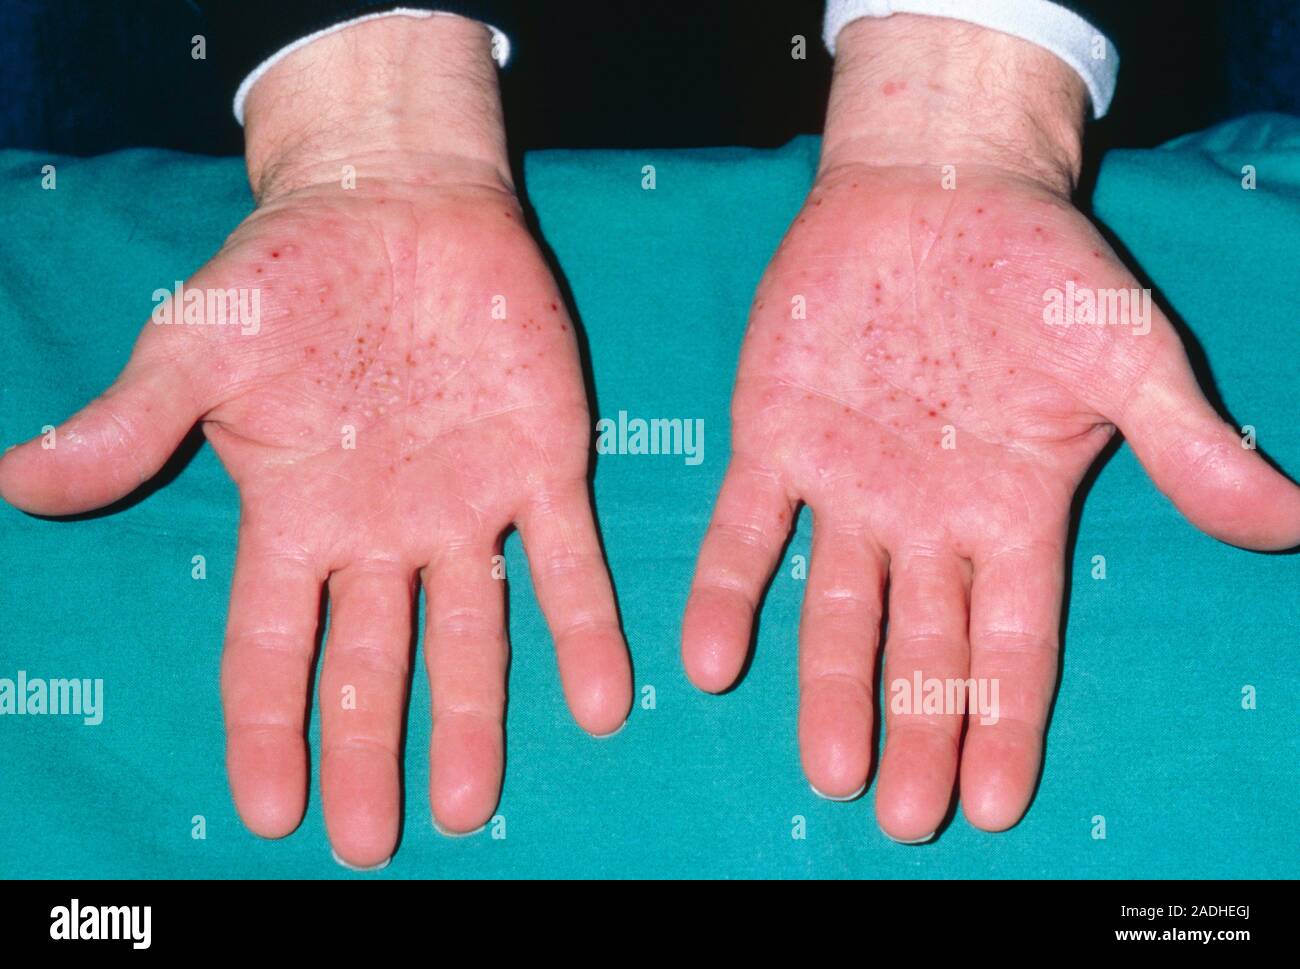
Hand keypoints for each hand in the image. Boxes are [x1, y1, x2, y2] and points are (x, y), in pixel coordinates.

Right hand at [0, 15, 630, 867]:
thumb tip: (15, 484)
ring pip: (471, 634)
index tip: (273, 812)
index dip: (270, 728)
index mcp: (298, 516)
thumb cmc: (292, 275)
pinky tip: (599, 704)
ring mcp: (468, 505)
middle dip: (370, 751)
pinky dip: (582, 630)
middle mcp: (385, 531)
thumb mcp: (200, 348)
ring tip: (472, 807)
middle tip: (368, 845)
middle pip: (372, 662)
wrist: (399, 203)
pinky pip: (567, 561)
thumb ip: (129, 423)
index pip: (274, 646)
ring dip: (475, 719)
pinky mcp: (542, 463)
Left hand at [682, 16, 1299, 841]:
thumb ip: (1187, 446)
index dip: (1002, 721)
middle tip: (905, 819)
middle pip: (923, 648)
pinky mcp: (774, 439)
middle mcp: (924, 519)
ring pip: (834, 608)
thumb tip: (1291, 526)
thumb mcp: (1124, 355)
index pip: (1010, 641)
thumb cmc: (1037, 272)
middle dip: (917, 731)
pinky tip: (711, 660)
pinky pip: (748, 529)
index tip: (993, 805)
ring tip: (827, 769)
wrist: (935, 191)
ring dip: (829, 688)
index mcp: (1008, 513)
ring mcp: (845, 485)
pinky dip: (729, 591)